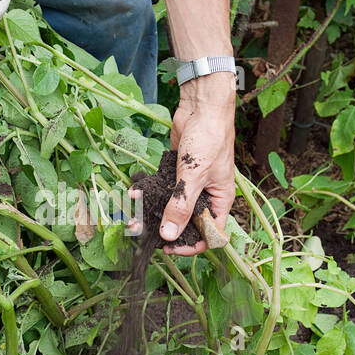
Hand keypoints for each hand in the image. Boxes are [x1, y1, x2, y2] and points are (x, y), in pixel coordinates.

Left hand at [134, 72, 236, 255]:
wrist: (202, 106)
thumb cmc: (209, 138)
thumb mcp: (194, 176)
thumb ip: (181, 206)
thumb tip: (170, 235)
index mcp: (220, 200)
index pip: (210, 234)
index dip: (192, 246)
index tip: (170, 248)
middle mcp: (205, 194)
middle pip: (186, 222)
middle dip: (166, 229)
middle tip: (145, 235)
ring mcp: (189, 183)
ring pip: (170, 206)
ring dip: (152, 212)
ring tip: (134, 219)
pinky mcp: (175, 171)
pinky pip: (161, 188)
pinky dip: (148, 191)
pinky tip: (134, 194)